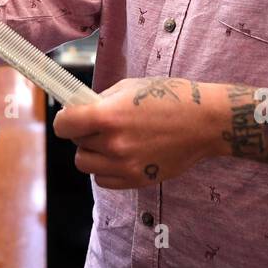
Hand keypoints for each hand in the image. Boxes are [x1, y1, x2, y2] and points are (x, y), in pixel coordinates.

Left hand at [52, 77, 215, 189]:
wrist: (204, 122)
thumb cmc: (170, 97)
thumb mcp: (130, 87)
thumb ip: (102, 101)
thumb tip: (80, 110)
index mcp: (108, 116)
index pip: (63, 125)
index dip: (65, 119)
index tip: (72, 117)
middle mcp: (113, 143)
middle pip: (76, 144)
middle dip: (84, 133)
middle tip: (102, 125)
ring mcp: (124, 165)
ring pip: (86, 164)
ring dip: (93, 153)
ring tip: (112, 141)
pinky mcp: (136, 180)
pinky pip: (103, 180)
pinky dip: (106, 170)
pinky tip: (121, 156)